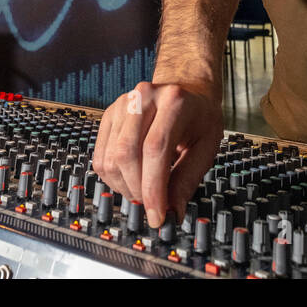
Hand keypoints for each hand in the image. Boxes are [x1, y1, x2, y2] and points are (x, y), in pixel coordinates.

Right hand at [92, 80, 222, 228]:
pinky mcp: (109, 115)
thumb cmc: (199, 117)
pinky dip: (112, 178)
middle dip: (138, 190)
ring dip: (124, 187)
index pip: (155, 149)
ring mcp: (122, 104)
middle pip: (127, 154)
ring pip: (110, 158)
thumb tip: (171, 212)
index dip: (153, 188)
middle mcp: (143, 97)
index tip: (157, 216)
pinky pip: (100, 156)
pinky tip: (130, 180)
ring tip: (142, 192)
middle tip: (152, 206)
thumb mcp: (207, 146)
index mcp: (174, 101)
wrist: (184, 89)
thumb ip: (188, 179)